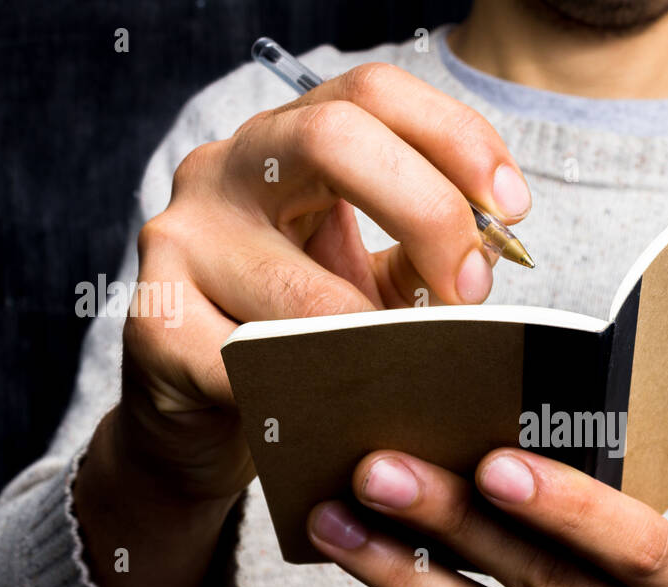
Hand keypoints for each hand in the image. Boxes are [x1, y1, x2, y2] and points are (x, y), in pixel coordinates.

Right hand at [117, 63, 529, 501]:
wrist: (196, 412)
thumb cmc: (293, 333)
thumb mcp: (365, 280)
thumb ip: (422, 259)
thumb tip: (490, 261)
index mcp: (287, 146)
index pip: (373, 94)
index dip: (454, 137)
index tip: (511, 209)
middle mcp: (226, 171)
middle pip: (333, 139)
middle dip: (427, 211)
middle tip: (471, 291)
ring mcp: (179, 240)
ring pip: (303, 286)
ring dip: (380, 341)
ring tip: (416, 375)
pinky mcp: (155, 324)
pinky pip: (256, 364)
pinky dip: (316, 394)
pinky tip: (342, 412)